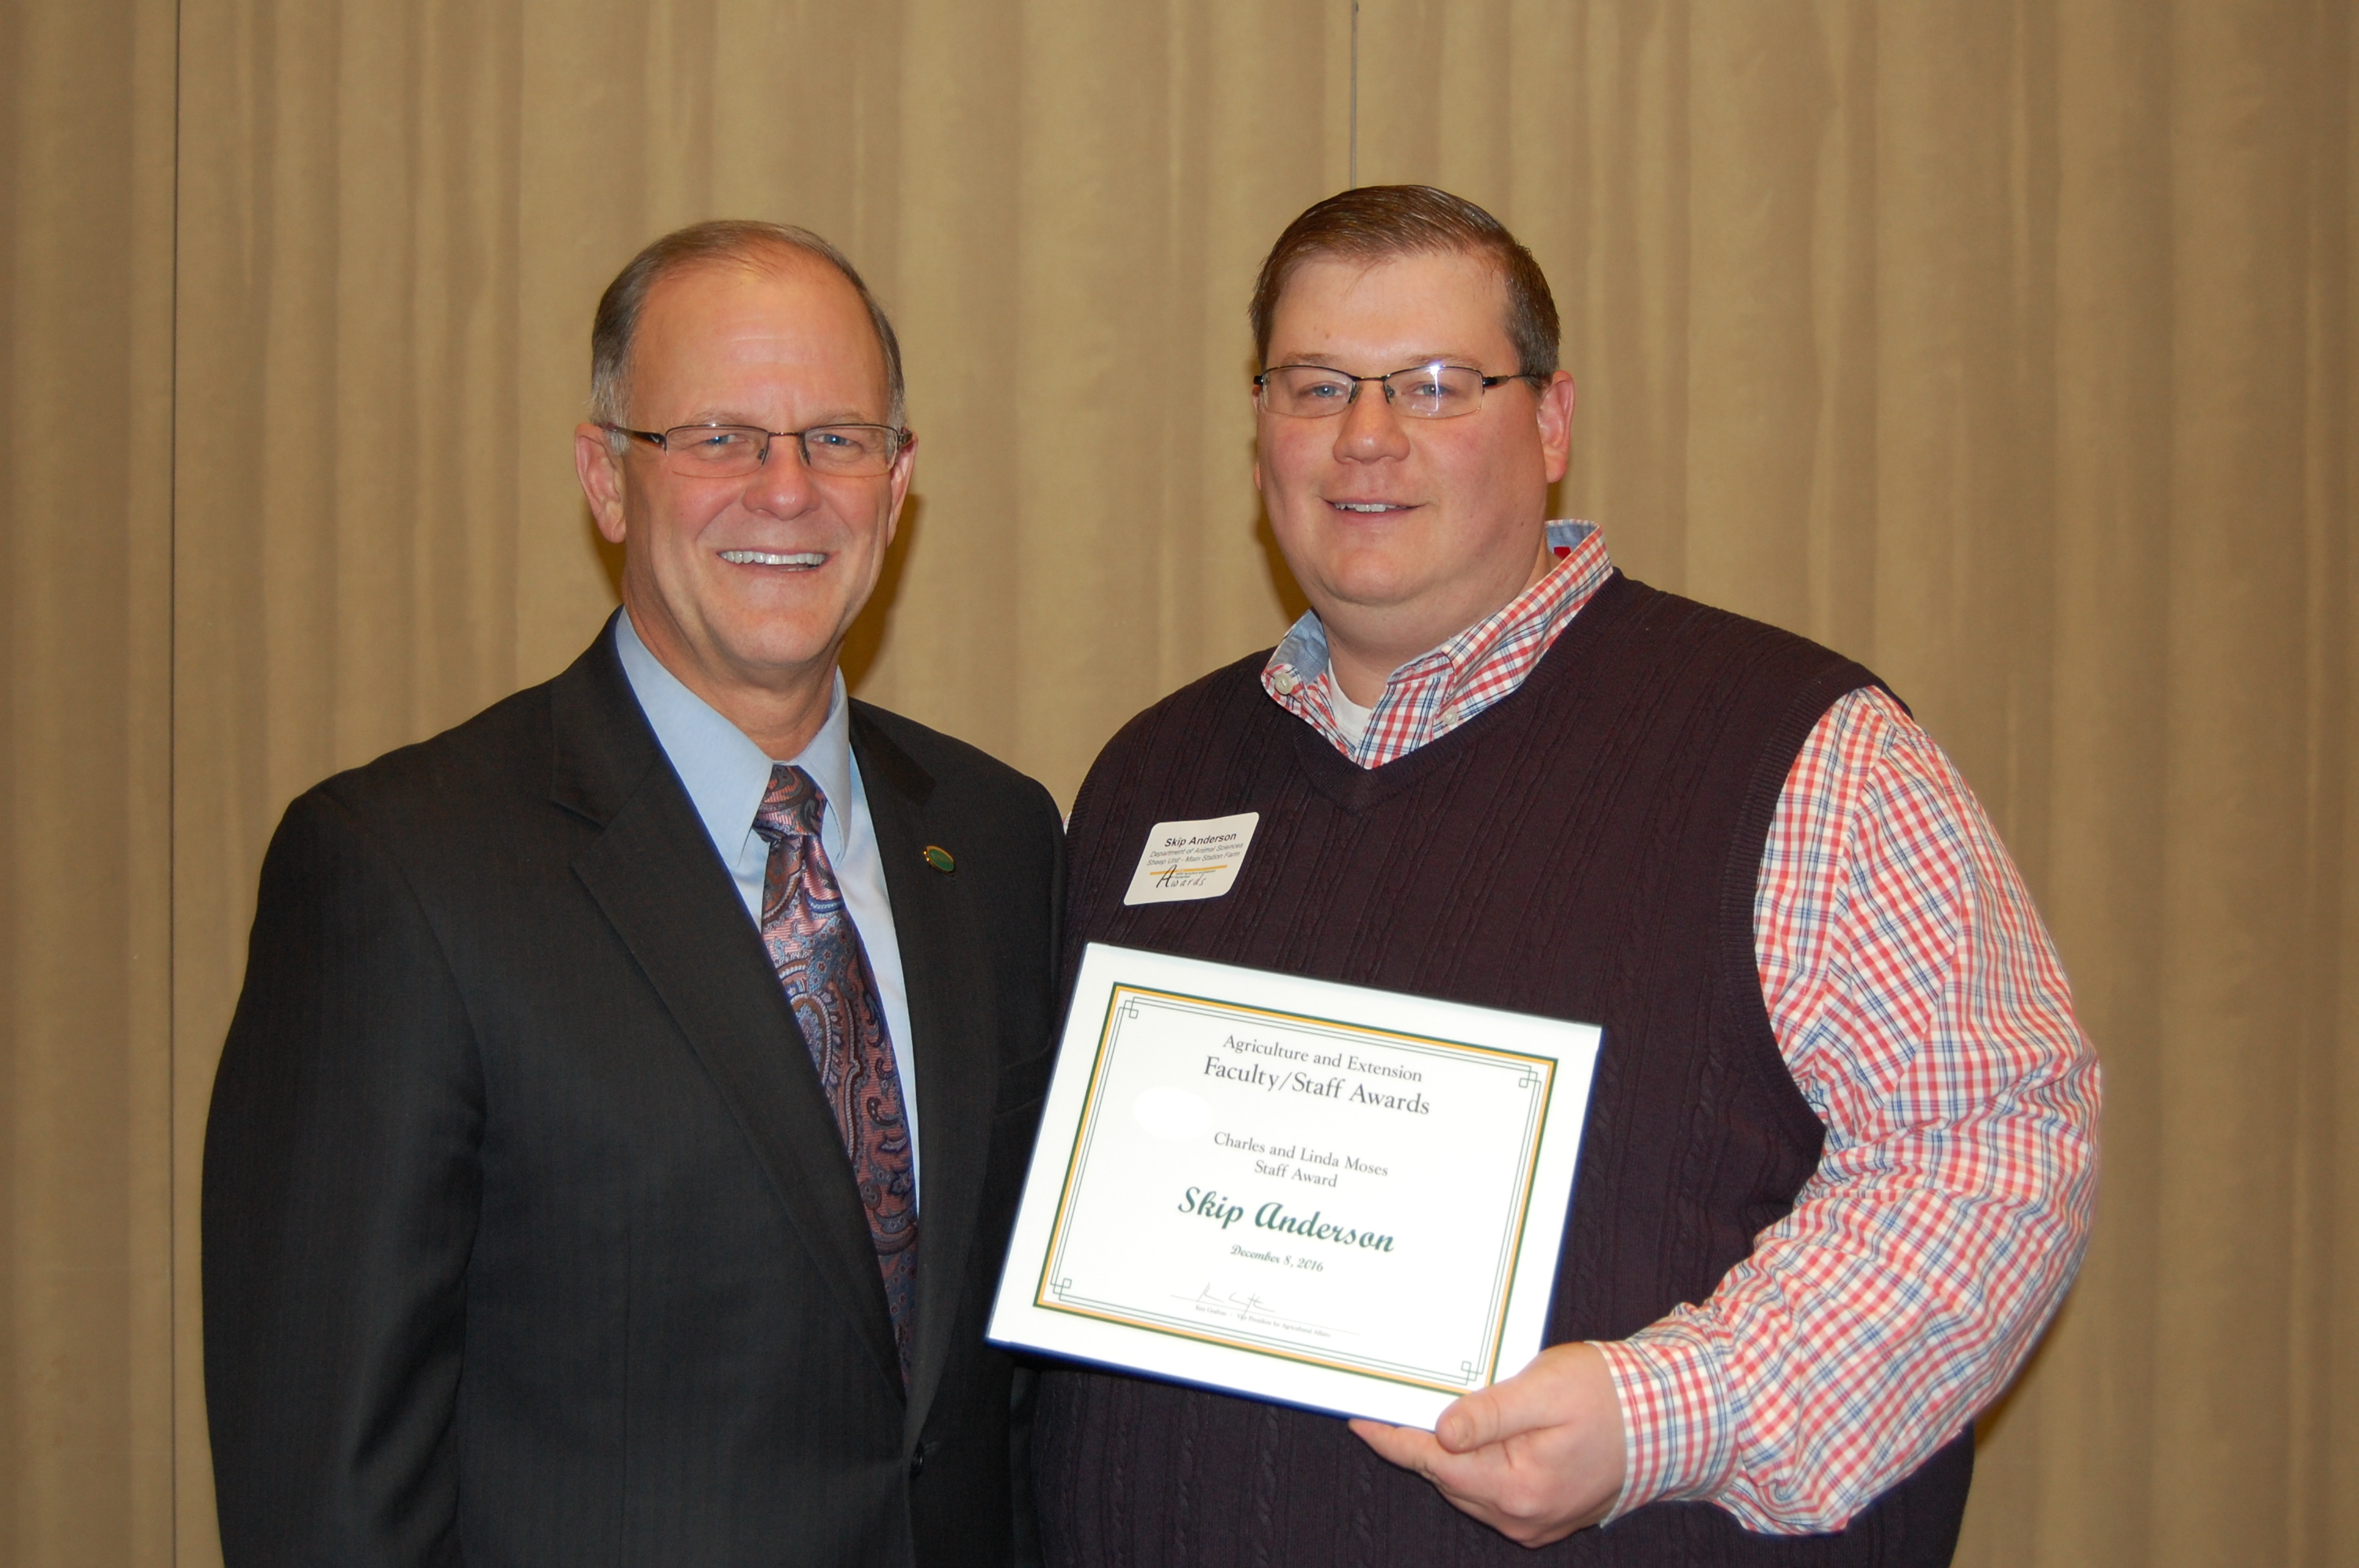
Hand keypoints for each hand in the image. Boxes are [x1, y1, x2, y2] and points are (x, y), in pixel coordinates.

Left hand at [1349, 1341, 1626, 1546]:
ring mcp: (1535, 1521)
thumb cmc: (1613, 1398)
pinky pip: (1493, 1491)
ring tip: (1443, 1410)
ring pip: (1467, 1485)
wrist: (1675, 1421)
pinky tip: (1480, 1434)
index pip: (1432, 1462)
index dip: (1392, 1439)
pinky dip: (1477, 1464)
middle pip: (1446, 1476)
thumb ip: (1489, 1412)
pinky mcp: (1546, 1514)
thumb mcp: (1545, 1389)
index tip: (1359, 1419)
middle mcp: (1522, 1515)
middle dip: (1420, 1441)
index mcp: (1516, 1487)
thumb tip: (1439, 1432)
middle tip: (1400, 1399)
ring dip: (1451, 1452)